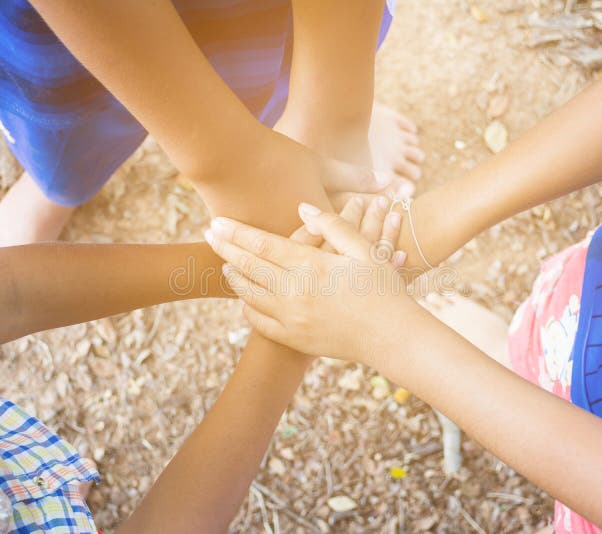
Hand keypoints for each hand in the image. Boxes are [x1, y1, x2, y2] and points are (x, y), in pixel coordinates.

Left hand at [205, 199, 415, 362]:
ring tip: (224, 264)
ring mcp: (292, 319)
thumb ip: (332, 226)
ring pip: (249, 294)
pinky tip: (245, 297)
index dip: (236, 232)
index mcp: (313, 266)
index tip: (217, 221)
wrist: (393, 338)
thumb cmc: (383, 289)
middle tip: (208, 234)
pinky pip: (259, 322)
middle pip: (248, 266)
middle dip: (224, 248)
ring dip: (233, 277)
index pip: (262, 244)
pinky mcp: (294, 339)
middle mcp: (296, 293)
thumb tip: (301, 209)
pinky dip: (247, 307)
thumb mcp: (364, 249)